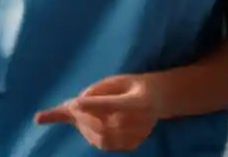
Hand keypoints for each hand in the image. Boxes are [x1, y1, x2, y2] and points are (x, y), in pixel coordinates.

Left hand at [35, 74, 163, 151]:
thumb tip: (72, 104)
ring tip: (78, 115)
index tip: (73, 103)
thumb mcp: (115, 80)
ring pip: (103, 139)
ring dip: (85, 128)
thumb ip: (95, 90)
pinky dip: (92, 136)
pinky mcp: (133, 145)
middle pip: (105, 126)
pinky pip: (107, 145)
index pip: (113, 104)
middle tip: (70, 107)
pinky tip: (88, 124)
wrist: (157, 99)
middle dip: (83, 117)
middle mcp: (142, 122)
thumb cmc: (132, 86)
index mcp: (140, 101)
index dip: (92, 105)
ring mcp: (138, 137)